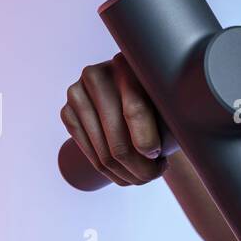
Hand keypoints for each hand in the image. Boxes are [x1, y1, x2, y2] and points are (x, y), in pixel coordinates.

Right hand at [61, 54, 164, 185]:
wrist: (133, 95)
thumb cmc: (161, 101)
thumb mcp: (171, 105)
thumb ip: (172, 118)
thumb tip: (161, 149)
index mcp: (127, 64)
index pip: (135, 112)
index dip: (148, 143)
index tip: (160, 157)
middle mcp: (97, 75)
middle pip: (118, 144)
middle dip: (141, 170)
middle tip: (157, 172)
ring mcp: (77, 94)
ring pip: (104, 157)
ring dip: (129, 176)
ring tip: (148, 172)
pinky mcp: (67, 113)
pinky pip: (90, 157)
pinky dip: (112, 173)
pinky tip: (129, 169)